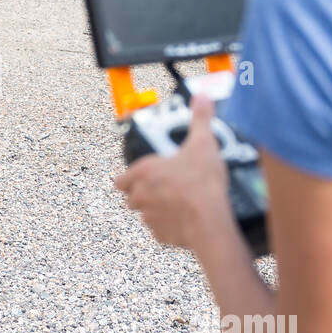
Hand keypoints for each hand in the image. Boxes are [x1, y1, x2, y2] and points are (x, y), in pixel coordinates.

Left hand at [113, 95, 233, 249]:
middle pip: (132, 197)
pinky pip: (161, 231)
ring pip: (146, 214)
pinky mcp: (162, 236)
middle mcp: (141, 196)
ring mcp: (150, 218)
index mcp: (144, 172)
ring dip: (156, 209)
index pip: (120, 179)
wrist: (210, 221)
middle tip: (165, 186)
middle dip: (144, 193)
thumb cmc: (202, 183)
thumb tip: (202, 97)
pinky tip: (185, 219)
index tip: (140, 176)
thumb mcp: (203, 143)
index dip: (128, 178)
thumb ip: (200, 119)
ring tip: (178, 202)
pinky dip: (169, 226)